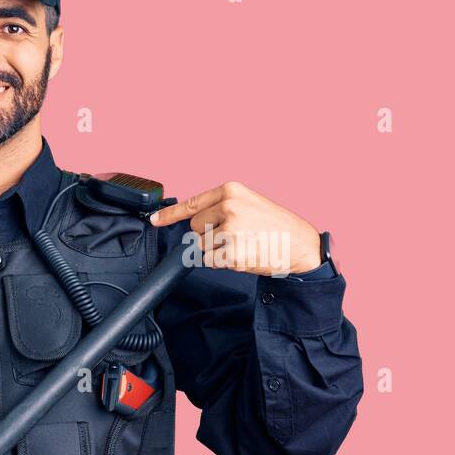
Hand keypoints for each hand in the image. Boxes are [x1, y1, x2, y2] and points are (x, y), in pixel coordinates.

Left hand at [148, 181, 320, 275]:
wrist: (301, 246)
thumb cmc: (277, 227)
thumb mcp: (250, 203)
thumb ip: (222, 207)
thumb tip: (194, 221)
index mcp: (231, 191)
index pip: (192, 204)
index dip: (169, 215)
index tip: (154, 220)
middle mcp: (228, 206)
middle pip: (195, 227)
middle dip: (209, 236)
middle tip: (236, 237)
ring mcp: (229, 230)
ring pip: (202, 246)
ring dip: (217, 251)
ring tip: (243, 246)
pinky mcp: (230, 252)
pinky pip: (211, 261)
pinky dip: (223, 263)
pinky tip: (243, 256)